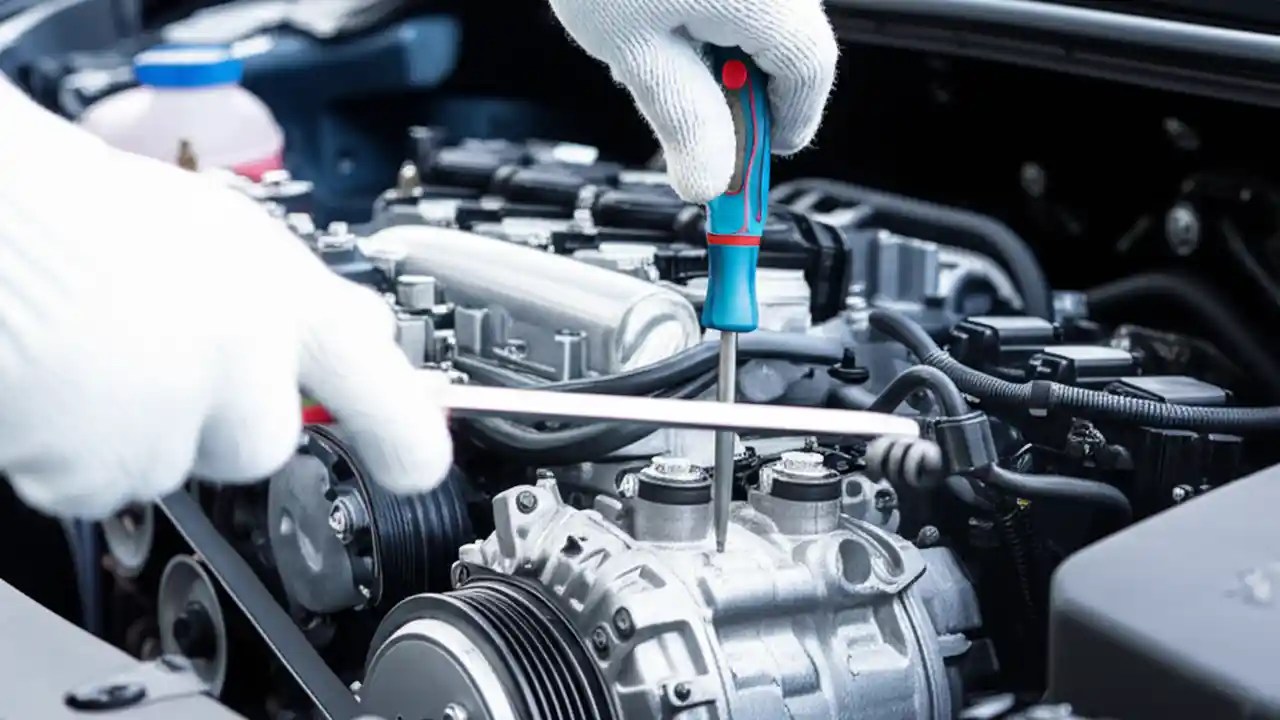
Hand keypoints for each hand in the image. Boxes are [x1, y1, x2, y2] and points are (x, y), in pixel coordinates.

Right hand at [0, 81, 451, 517]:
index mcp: (282, 296)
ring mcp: (173, 417)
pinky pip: (101, 488)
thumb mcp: (224, 234)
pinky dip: (73, 456)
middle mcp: (242, 359)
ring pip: (175, 466)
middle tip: (158, 364)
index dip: (406, 436)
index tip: (420, 463)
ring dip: (137, 434)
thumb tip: (362, 330)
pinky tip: (55, 391)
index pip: (380, 385)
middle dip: (217, 422)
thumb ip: (297, 295)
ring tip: (90, 359)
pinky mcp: (100, 466)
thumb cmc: (89, 214)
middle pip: (262, 444)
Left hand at [548, 0, 838, 201]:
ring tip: (645, 44)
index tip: (753, 163)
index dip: (783, 129)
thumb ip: (680, 118)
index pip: (809, 77)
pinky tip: (645, 3)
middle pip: (782, 41)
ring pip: (750, 7)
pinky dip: (696, 3)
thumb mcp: (631, 46)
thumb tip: (709, 177)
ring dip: (710, 42)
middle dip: (734, 88)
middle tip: (686, 119)